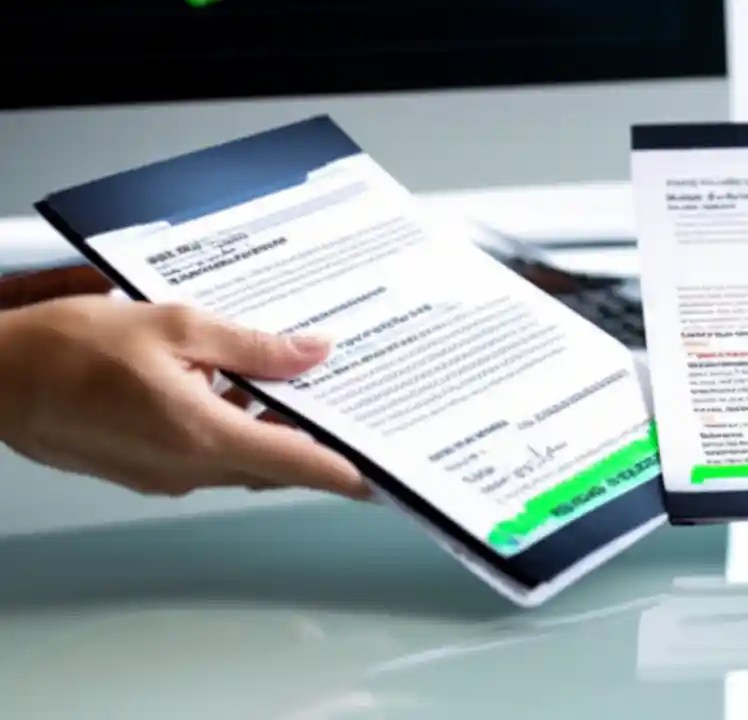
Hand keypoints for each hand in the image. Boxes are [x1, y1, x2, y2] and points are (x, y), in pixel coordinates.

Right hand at [0, 296, 367, 498]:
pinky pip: (209, 458)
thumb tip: (311, 352)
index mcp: (201, 434)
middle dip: (317, 445)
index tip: (384, 478)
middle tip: (353, 416)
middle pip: (276, 465)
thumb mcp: (172, 325)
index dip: (346, 473)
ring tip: (301, 393)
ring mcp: (165, 475)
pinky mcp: (147, 471)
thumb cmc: (65, 350)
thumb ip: (251, 346)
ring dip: (273, 435)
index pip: (296, 463)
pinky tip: (240, 394)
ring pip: (243, 461)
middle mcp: (187, 467)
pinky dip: (235, 433)